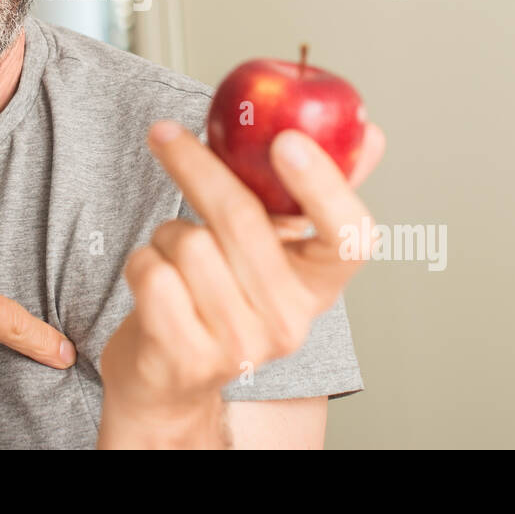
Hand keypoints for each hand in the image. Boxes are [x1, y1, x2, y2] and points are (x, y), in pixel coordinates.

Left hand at [98, 121, 384, 439]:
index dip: (323, 186)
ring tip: (174, 252)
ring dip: (166, 232)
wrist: (169, 380)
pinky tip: (155, 279)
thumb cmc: (223, 295)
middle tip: (164, 132)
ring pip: (189, 241)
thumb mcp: (274, 248)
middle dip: (195, 165)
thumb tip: (372, 133)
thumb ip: (313, 190)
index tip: (286, 139)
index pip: (351, 237)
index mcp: (320, 284)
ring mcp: (239, 345)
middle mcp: (289, 321)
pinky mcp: (185, 358)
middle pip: (244, 220)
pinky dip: (142, 260)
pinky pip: (153, 272)